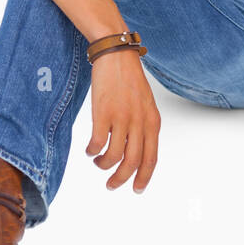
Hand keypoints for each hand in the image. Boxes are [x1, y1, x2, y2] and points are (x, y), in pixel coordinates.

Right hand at [84, 48, 161, 192]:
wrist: (116, 55)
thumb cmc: (129, 80)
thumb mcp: (145, 104)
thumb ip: (144, 127)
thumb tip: (135, 152)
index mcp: (153, 122)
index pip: (151, 158)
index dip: (144, 177)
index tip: (136, 189)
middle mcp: (139, 122)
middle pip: (133, 162)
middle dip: (121, 179)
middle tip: (111, 186)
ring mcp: (121, 118)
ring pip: (114, 156)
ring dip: (104, 166)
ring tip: (98, 162)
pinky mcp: (103, 113)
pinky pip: (98, 143)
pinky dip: (93, 151)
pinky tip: (90, 149)